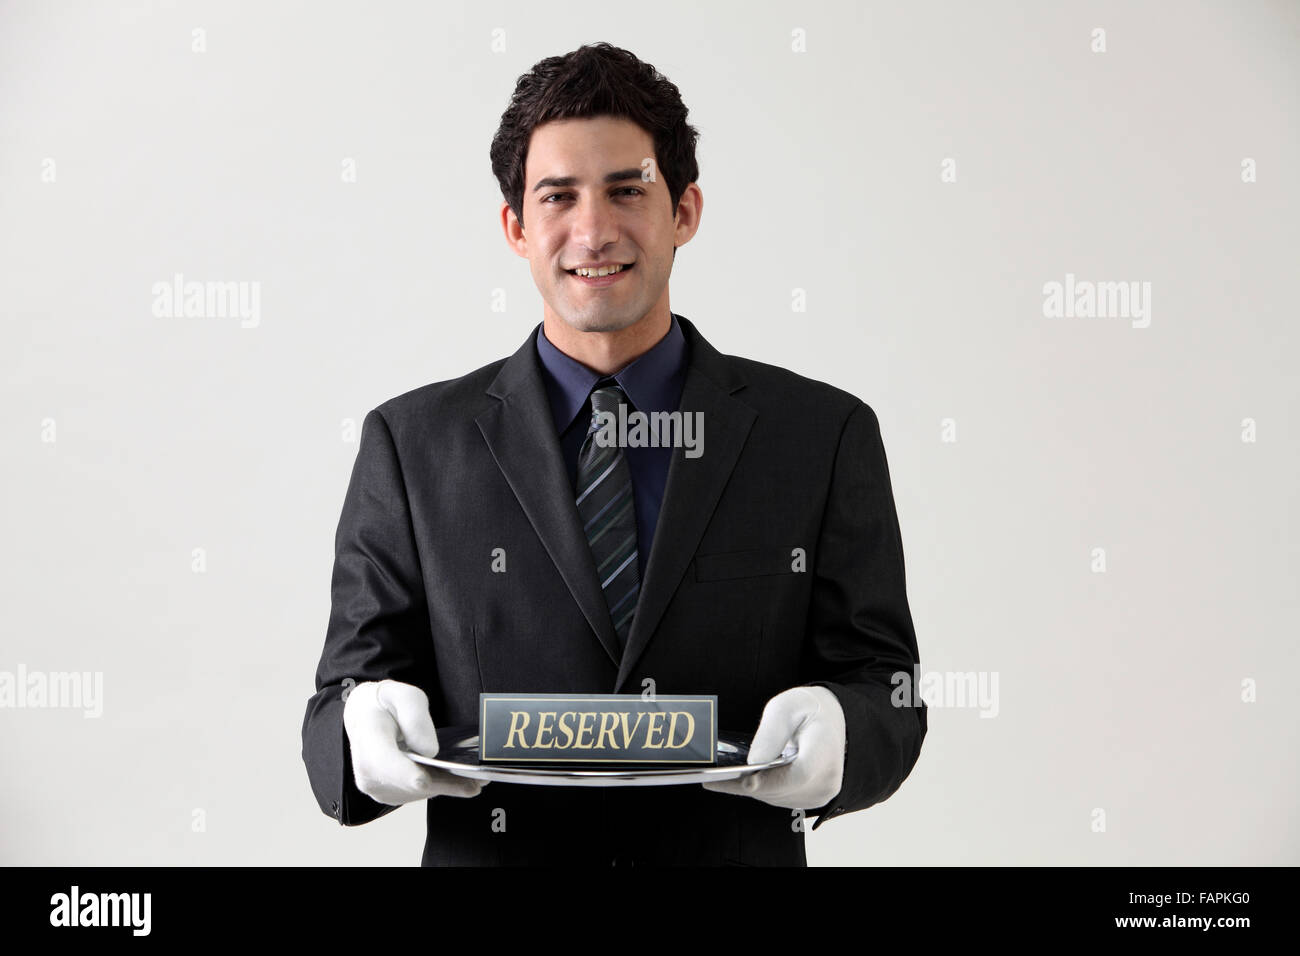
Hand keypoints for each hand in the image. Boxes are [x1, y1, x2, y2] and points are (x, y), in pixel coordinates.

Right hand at [342, 680, 484, 804]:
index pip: (387, 764)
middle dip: (446, 783)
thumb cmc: (386, 704)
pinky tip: (460, 779)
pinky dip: (441, 786)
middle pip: (412, 785)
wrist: (366, 717)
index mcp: (368, 743)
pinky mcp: (390, 794)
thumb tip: (429, 751)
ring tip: (476, 779)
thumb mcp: (403, 696)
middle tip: (479, 780)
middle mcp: (368, 773)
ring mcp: (378, 788)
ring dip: (448, 786)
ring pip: (420, 792)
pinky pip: (419, 793)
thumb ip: (416, 718)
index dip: (408, 775)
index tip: (428, 780)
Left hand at [702, 686, 845, 809]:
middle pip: (778, 790)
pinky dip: (757, 788)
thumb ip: (771, 731)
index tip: (740, 778)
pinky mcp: (809, 800)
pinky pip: (777, 798)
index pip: (795, 777)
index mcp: (824, 754)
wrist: (835, 721)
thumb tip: (754, 762)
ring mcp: (819, 795)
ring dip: (747, 788)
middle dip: (744, 784)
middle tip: (709, 778)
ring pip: (775, 798)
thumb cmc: (810, 709)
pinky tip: (734, 779)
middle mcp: (825, 782)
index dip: (767, 781)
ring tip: (715, 780)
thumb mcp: (788, 706)